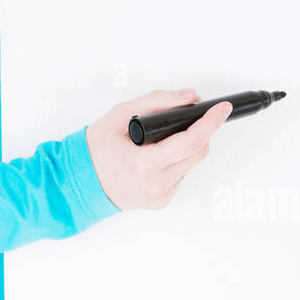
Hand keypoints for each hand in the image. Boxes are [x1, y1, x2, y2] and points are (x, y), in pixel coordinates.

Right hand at [85, 88, 232, 210]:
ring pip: (191, 163)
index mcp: (144, 164)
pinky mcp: (161, 201)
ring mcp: (160, 196)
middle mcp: (156, 184)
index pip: (191, 140)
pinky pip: (180, 175)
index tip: (222, 108)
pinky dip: (174, 161)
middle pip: (198, 152)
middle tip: (183, 119)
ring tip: (158, 140)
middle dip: (199, 132)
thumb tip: (189, 97)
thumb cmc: (93, 150)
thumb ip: (156, 101)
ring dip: (185, 147)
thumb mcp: (119, 115)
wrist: (77, 182)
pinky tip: (153, 157)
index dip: (211, 122)